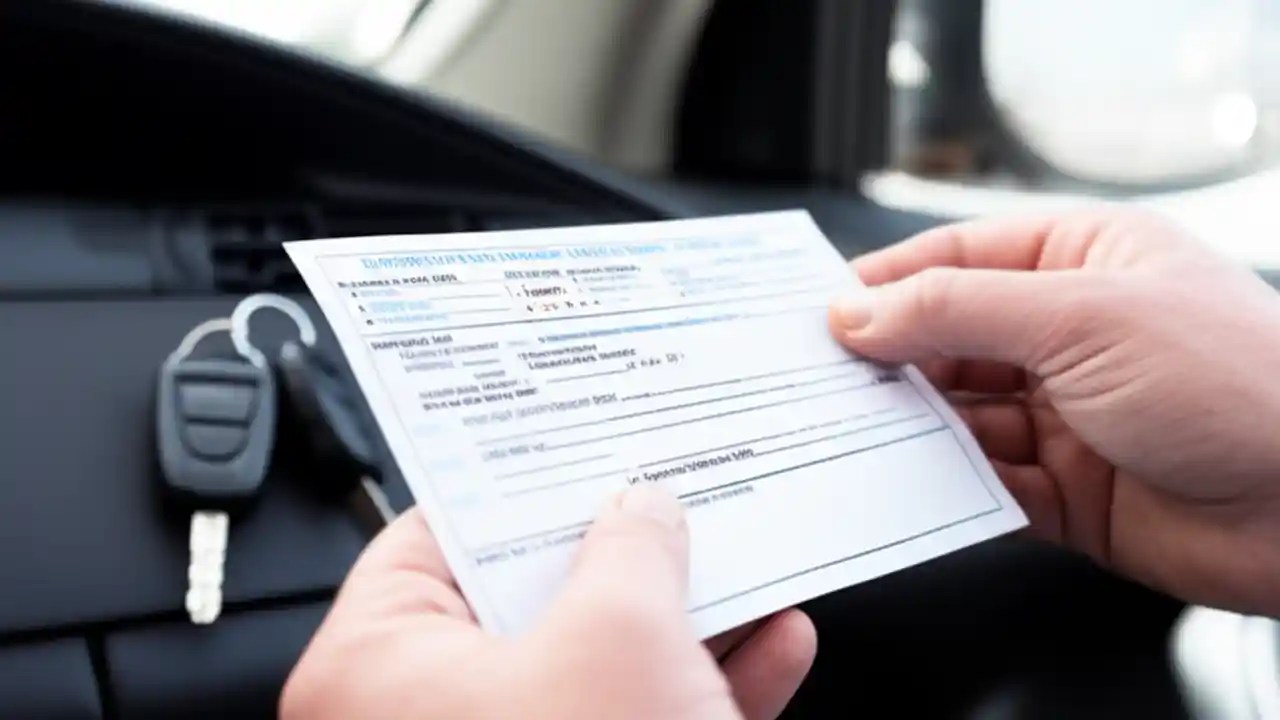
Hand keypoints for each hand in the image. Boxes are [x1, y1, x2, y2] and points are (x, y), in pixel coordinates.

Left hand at [281, 486, 815, 719]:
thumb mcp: (621, 640)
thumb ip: (634, 549)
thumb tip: (644, 508)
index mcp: (374, 671)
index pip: (435, 535)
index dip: (520, 480)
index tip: (583, 444)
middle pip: (522, 602)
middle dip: (619, 554)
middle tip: (671, 498)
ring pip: (587, 671)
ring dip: (674, 623)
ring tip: (741, 565)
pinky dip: (692, 694)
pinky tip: (769, 653)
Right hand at [828, 209, 1279, 614]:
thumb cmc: (1239, 384)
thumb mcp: (1081, 318)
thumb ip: (956, 311)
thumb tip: (857, 311)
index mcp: (1083, 261)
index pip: (958, 259)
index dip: (885, 282)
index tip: (819, 310)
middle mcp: (1070, 333)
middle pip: (947, 338)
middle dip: (887, 359)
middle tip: (819, 377)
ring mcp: (1067, 412)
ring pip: (956, 412)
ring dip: (909, 423)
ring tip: (848, 430)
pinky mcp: (1066, 488)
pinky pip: (981, 480)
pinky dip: (943, 482)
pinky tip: (908, 481)